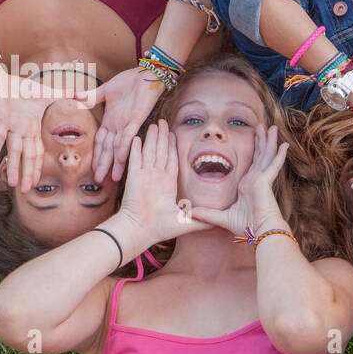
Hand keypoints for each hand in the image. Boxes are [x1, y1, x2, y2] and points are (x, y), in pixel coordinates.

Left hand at [0, 61, 64, 192]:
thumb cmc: (20, 88)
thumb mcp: (48, 94)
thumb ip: (65, 95)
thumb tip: (84, 95)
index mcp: (31, 129)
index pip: (36, 153)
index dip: (36, 168)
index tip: (35, 184)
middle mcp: (21, 131)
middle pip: (26, 157)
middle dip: (26, 174)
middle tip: (25, 192)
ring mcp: (10, 126)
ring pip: (14, 151)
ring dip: (14, 167)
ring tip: (13, 184)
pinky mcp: (0, 118)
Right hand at [80, 65, 166, 182]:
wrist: (147, 74)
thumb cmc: (130, 82)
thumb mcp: (106, 90)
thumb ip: (91, 97)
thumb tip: (75, 97)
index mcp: (111, 121)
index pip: (101, 142)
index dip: (97, 155)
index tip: (93, 168)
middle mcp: (119, 126)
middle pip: (109, 149)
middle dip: (104, 165)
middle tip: (100, 180)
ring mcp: (128, 124)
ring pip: (119, 147)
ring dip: (116, 162)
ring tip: (114, 177)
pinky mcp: (137, 119)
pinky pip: (129, 135)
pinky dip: (125, 146)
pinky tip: (121, 158)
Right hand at [117, 120, 210, 243]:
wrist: (141, 231)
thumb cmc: (161, 228)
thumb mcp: (186, 221)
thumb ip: (202, 219)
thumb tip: (218, 223)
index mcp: (167, 184)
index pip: (171, 160)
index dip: (172, 147)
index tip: (173, 135)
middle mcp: (156, 177)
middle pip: (160, 151)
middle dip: (162, 137)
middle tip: (163, 122)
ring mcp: (144, 176)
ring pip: (149, 151)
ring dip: (151, 138)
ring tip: (154, 124)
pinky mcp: (134, 177)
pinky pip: (135, 159)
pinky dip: (136, 148)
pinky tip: (137, 137)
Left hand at [189, 125, 290, 234]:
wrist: (259, 232)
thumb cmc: (245, 227)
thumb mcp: (221, 217)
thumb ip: (207, 213)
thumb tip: (190, 213)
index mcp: (248, 185)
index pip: (252, 163)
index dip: (254, 150)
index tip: (254, 139)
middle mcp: (256, 180)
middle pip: (260, 155)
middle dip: (262, 140)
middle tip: (263, 126)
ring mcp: (262, 180)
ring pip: (267, 155)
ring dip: (269, 141)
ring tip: (272, 128)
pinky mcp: (266, 181)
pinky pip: (274, 165)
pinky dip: (279, 155)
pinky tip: (284, 145)